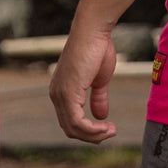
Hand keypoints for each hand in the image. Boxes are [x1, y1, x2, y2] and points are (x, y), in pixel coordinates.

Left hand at [49, 27, 117, 142]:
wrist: (93, 31)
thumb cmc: (96, 49)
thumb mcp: (99, 79)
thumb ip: (98, 98)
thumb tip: (102, 116)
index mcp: (61, 91)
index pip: (70, 121)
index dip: (88, 131)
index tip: (107, 129)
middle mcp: (56, 95)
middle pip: (70, 129)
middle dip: (91, 136)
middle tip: (111, 132)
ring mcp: (60, 94)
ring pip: (73, 129)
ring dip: (94, 135)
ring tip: (111, 131)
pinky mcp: (67, 93)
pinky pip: (77, 122)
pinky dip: (92, 130)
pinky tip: (106, 127)